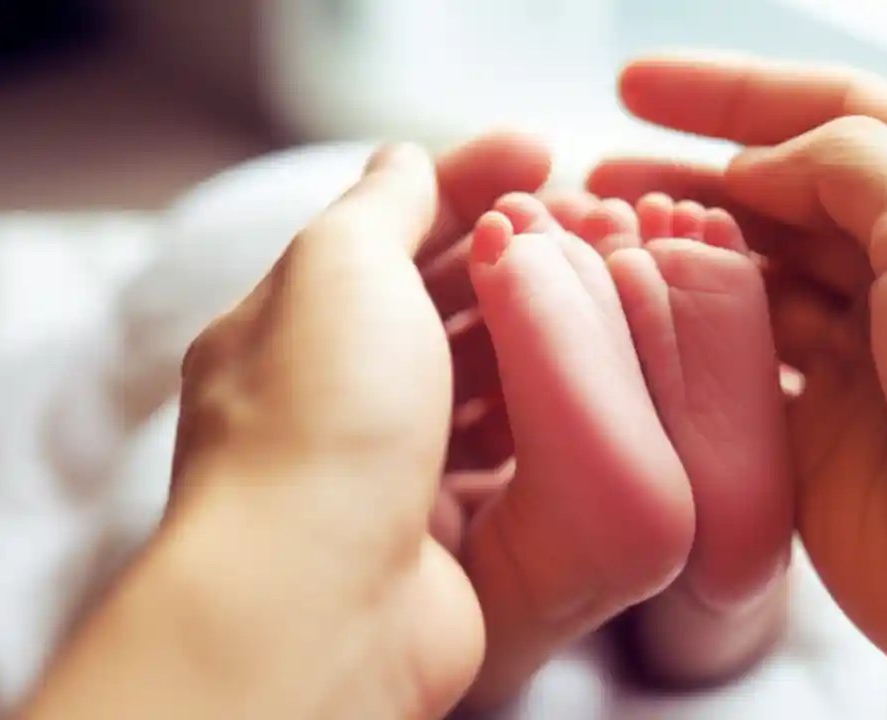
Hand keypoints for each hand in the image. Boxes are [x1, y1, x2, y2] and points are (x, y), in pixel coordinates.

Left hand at [23, 134, 551, 719]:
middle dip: (511, 254)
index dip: (465, 181)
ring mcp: (384, 469)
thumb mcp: (339, 268)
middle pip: (436, 303)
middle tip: (591, 221)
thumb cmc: (319, 422)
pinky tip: (585, 374)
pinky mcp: (439, 531)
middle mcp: (329, 398)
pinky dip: (539, 409)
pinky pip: (501, 450)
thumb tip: (403, 158)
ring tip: (601, 287)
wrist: (319, 601)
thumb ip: (379, 204)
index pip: (386, 230)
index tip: (546, 155)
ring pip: (476, 378)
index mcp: (285, 326)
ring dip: (534, 330)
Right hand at [591, 55, 886, 717]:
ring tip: (595, 243)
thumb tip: (752, 164)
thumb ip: (846, 169)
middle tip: (590, 176)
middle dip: (687, 176)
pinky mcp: (817, 441)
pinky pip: (733, 375)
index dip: (731, 93)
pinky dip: (683, 342)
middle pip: (779, 199)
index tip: (636, 84)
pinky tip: (632, 319)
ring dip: (676, 258)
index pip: (836, 115)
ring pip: (748, 285)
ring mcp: (864, 361)